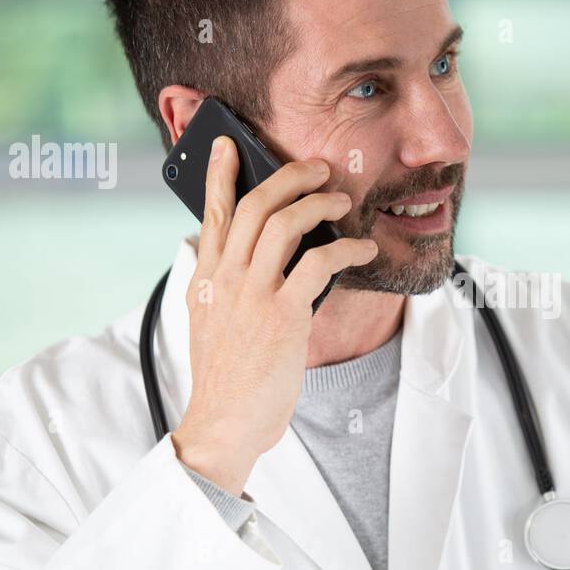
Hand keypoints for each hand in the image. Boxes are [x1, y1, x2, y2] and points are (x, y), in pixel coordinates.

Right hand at [171, 136, 377, 494]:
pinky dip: (346, 248)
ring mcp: (253, 294)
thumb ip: (228, 289)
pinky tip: (362, 248)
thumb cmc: (226, 380)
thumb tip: (255, 262)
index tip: (227, 145)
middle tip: (317, 167)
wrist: (223, 424)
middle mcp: (225, 279)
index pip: (211, 214)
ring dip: (319, 204)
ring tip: (342, 200)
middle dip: (288, 177)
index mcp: (206, 280)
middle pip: (254, 206)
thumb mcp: (213, 325)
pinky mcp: (283, 315)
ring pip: (285, 224)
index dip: (220, 175)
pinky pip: (319, 262)